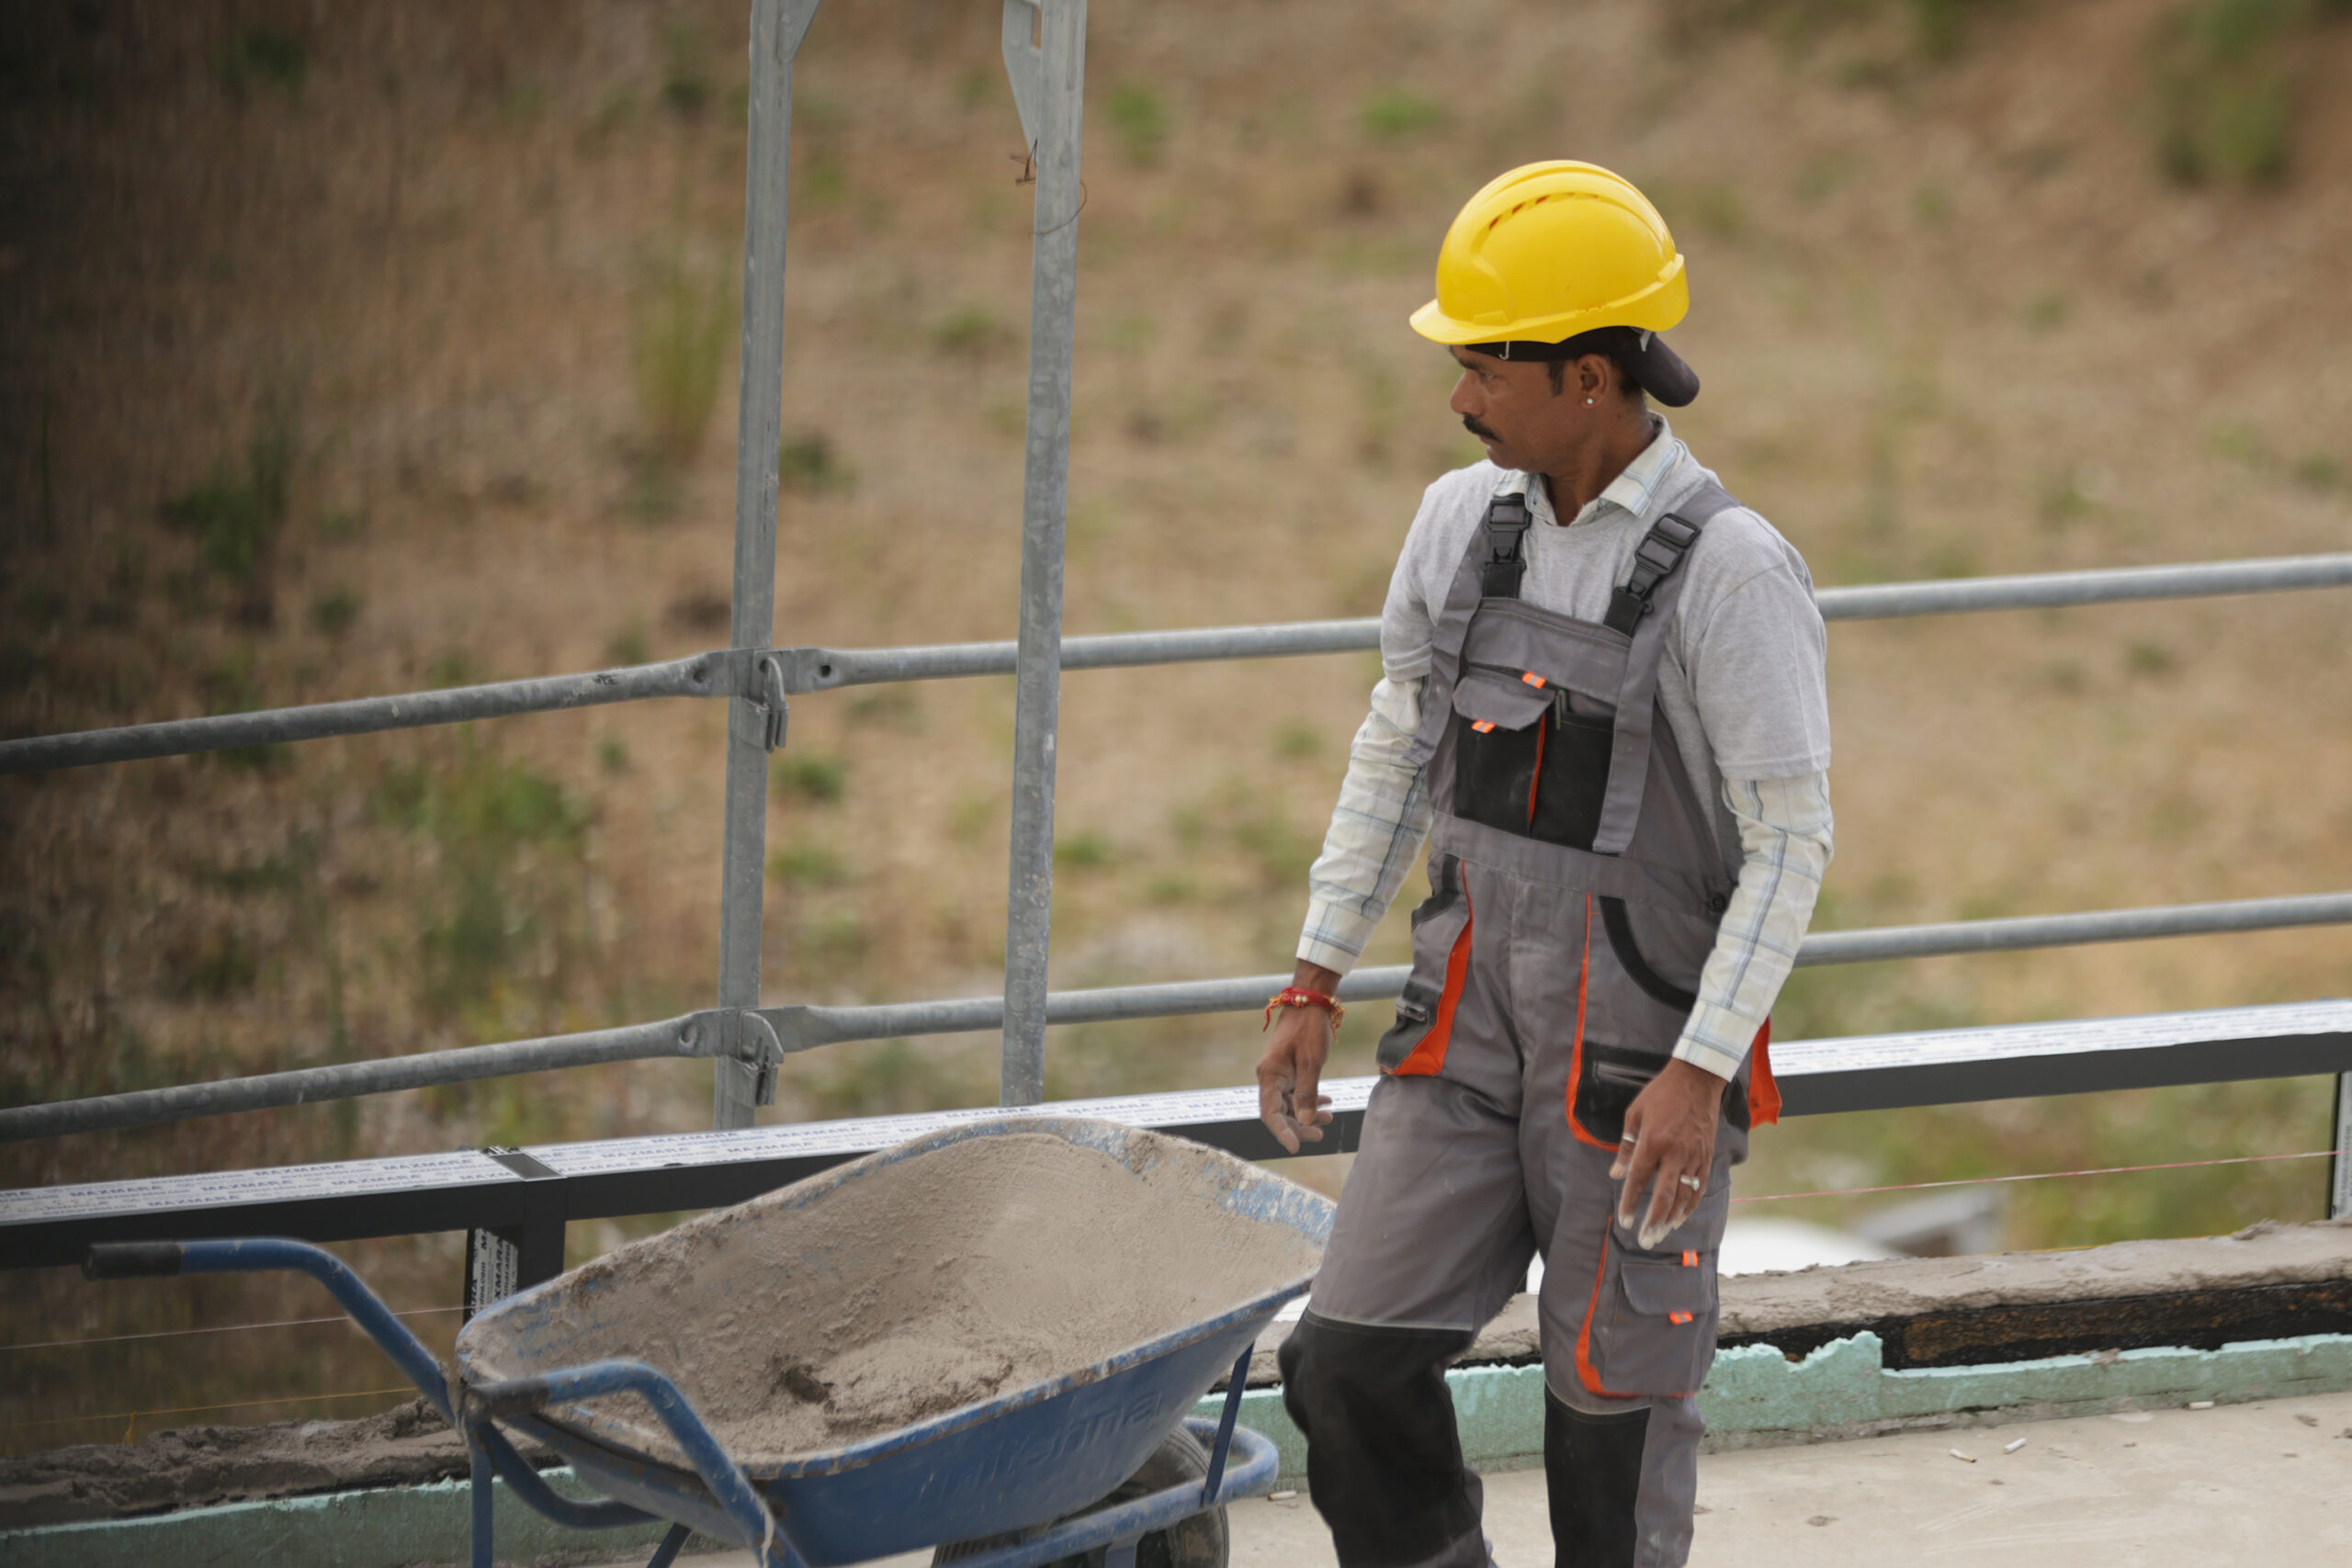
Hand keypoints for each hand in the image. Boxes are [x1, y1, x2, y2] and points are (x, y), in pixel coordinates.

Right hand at [1256, 963, 1339, 1153]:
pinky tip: (1327, 1101)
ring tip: (1329, 1118)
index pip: (1270, 1113)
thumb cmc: (1309, 1029)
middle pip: (1280, 1112)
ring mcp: (1279, 1074)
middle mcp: (1270, 1077)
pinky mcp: (1289, 1070)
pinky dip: (1311, 1099)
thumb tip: (1305, 1121)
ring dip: (1308, 1113)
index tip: (1294, 1148)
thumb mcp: (1311, 1062)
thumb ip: (1308, 1093)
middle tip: (1320, 1135)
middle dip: (1299, 1126)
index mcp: (1269, 1075)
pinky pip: (1296, 1092)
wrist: (1310, 1003)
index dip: (1282, 1132)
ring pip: (1290, 1103)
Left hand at [1608, 1057, 1723, 1249]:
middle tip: (1645, 1240)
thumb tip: (1616, 1175)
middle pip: (1664, 1196)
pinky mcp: (1707, 1156)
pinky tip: (1681, 1217)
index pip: (1639, 1180)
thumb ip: (1626, 1147)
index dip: (1631, 1203)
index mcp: (1653, 1141)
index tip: (1625, 1222)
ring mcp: (1694, 1155)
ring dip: (1672, 1219)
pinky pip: (1700, 1187)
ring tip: (1661, 1234)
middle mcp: (1675, 1152)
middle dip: (1653, 1221)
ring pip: (1684, 1196)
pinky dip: (1691, 1205)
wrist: (1696, 1079)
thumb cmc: (1660, 1094)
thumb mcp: (1634, 1114)